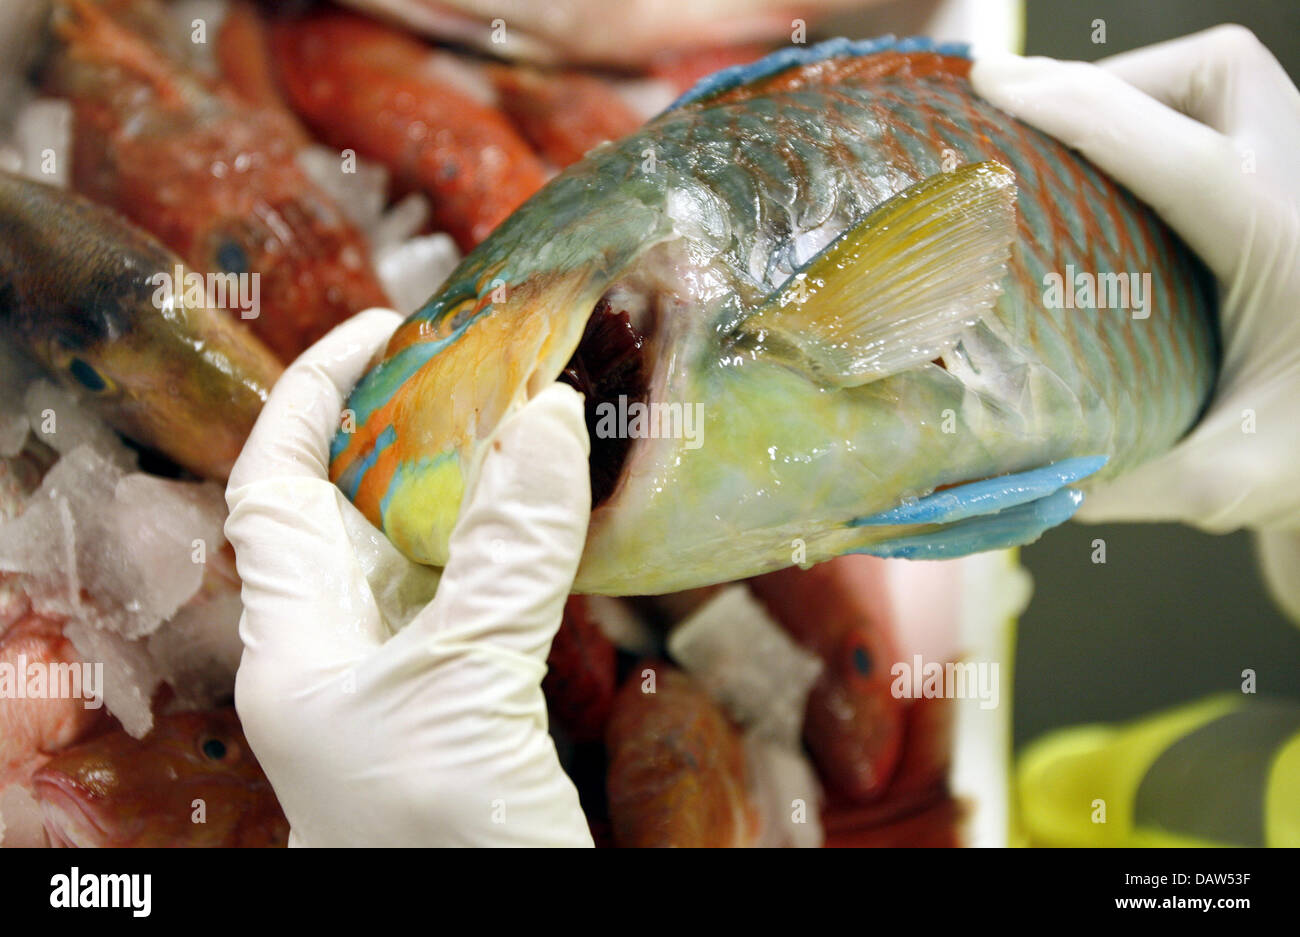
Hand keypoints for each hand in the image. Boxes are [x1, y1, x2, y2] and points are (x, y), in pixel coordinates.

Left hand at [224, 309, 593, 846]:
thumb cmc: (433, 849)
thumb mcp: (463, 692)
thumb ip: (506, 558)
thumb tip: (544, 418)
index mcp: (299, 644)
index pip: (276, 486)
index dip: (314, 396)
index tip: (384, 326)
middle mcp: (345, 651)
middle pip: (356, 504)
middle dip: (410, 423)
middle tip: (486, 359)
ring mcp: (411, 677)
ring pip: (430, 548)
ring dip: (475, 480)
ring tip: (533, 412)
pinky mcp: (471, 703)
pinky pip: (487, 595)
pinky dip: (521, 543)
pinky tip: (563, 511)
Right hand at [972, 27, 1299, 620]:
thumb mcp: (1228, 483)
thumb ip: (1126, 482)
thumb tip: (1002, 471)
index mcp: (1290, 254)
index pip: (1186, 160)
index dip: (1088, 115)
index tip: (997, 92)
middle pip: (1214, 76)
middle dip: (1109, 80)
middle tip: (1018, 111)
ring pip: (1221, 79)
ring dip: (1134, 91)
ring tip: (1057, 137)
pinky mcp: (1286, 187)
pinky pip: (1222, 111)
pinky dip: (1154, 116)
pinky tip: (1105, 169)